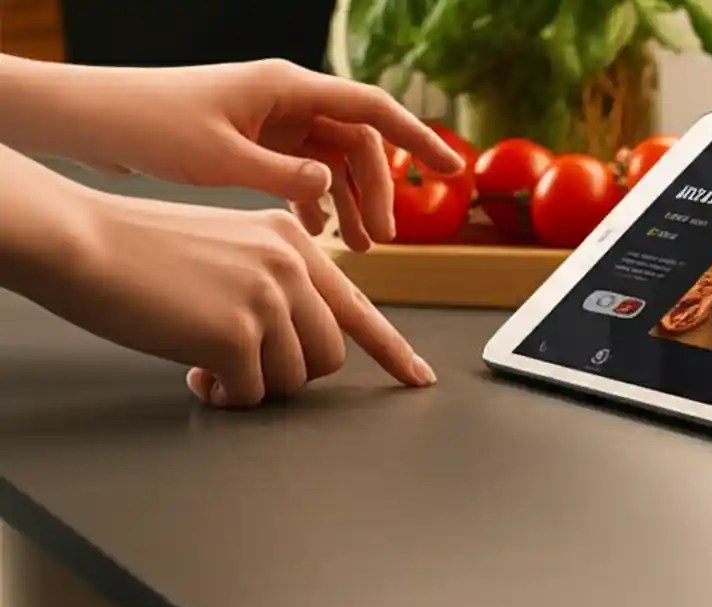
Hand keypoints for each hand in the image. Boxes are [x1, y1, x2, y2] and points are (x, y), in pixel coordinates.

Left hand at [4, 58, 463, 250]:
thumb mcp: (220, 157)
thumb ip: (282, 174)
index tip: (451, 169)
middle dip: (376, 192)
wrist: (96, 120)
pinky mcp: (256, 141)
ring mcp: (273, 121)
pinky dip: (316, 201)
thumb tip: (332, 188)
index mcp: (286, 89)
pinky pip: (304, 172)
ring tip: (356, 248)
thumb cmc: (150, 126)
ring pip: (334, 163)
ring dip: (349, 202)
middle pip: (358, 144)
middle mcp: (287, 100)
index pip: (372, 110)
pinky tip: (316, 231)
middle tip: (380, 241)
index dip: (417, 139)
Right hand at [26, 188, 433, 407]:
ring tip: (208, 360)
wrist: (85, 242)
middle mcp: (293, 265)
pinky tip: (195, 371)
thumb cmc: (144, 251)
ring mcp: (269, 297)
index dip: (393, 351)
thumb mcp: (231, 248)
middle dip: (289, 372)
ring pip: (294, 379)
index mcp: (294, 241)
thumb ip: (277, 285)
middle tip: (238, 363)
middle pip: (328, 356)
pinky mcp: (238, 332)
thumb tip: (300, 344)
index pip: (359, 306)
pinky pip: (251, 394)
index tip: (419, 377)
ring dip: (253, 384)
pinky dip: (225, 394)